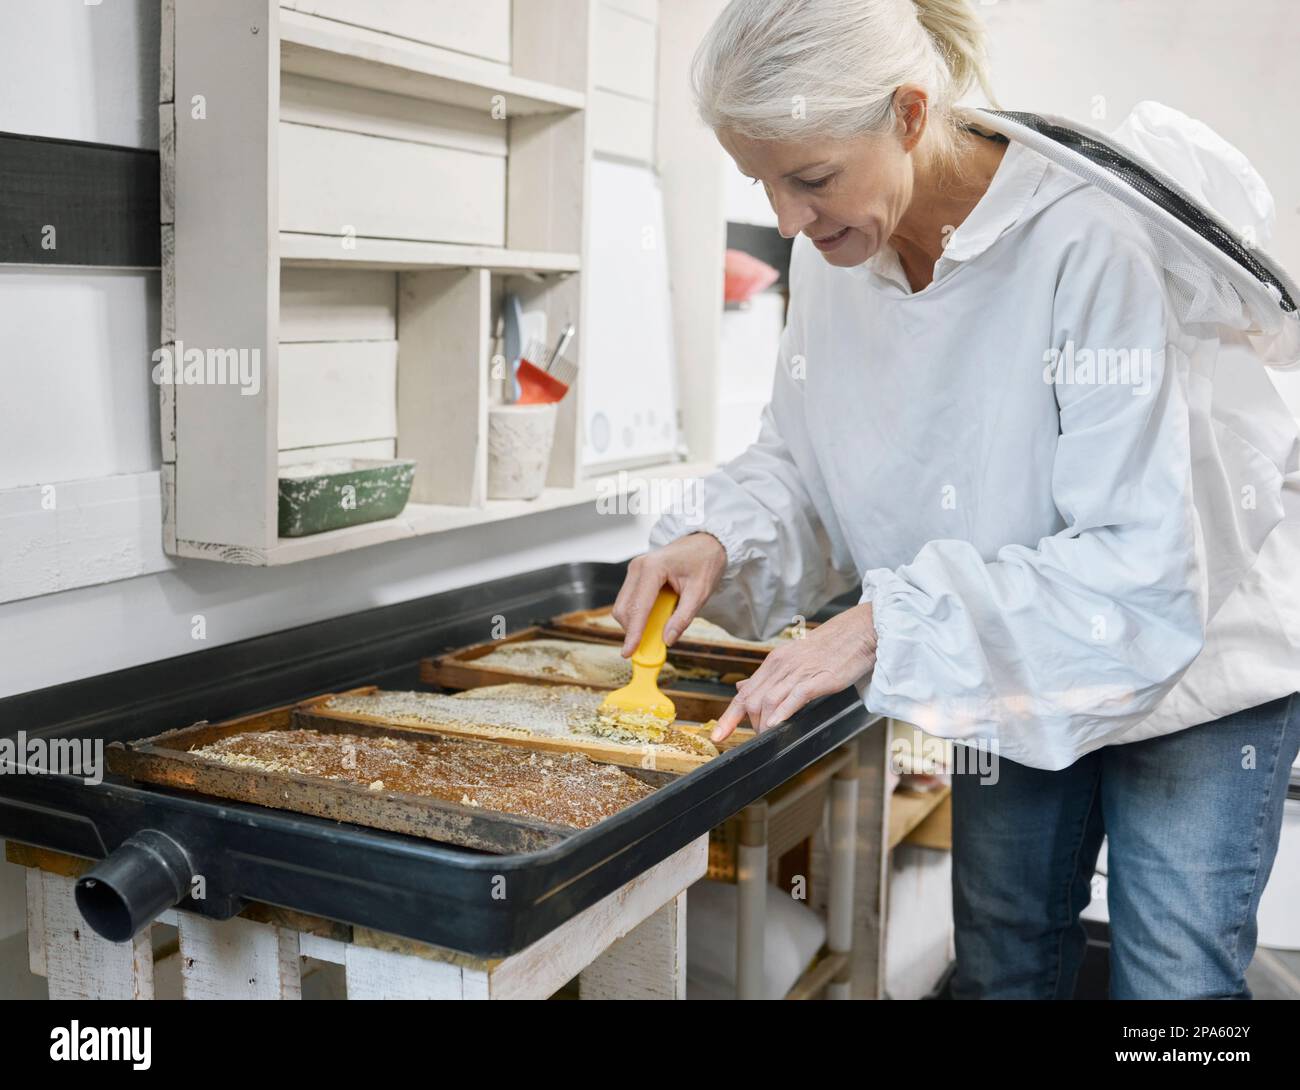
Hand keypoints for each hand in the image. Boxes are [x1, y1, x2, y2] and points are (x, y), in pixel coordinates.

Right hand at [612, 533, 727, 655]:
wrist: (705, 542)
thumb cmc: (704, 563)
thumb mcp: (700, 593)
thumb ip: (682, 618)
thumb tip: (667, 640)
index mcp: (653, 568)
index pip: (639, 607)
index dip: (633, 633)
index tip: (628, 652)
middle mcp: (638, 567)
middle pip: (625, 608)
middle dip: (633, 630)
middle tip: (648, 648)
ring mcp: (634, 570)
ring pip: (623, 606)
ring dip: (635, 623)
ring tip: (658, 628)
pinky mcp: (635, 575)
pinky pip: (629, 601)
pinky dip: (638, 615)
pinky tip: (655, 617)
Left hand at [712, 602, 877, 741]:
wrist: (858, 632)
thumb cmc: (828, 648)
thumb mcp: (791, 659)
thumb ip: (767, 677)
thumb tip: (742, 687)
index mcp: (773, 663)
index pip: (744, 694)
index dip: (728, 717)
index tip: (717, 735)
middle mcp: (781, 666)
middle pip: (752, 700)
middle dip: (749, 725)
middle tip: (755, 740)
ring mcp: (799, 671)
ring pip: (769, 700)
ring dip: (764, 724)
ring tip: (767, 739)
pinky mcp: (819, 678)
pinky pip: (795, 696)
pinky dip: (784, 712)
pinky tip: (778, 725)